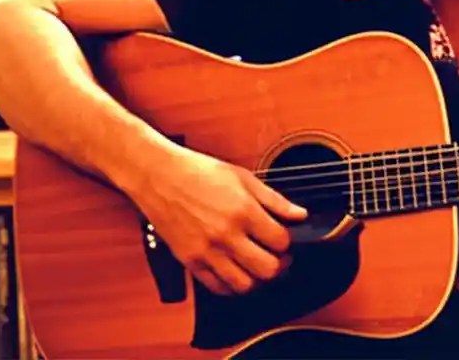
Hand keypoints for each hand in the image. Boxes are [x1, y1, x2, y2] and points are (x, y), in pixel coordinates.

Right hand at [130, 147, 307, 295]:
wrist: (158, 176)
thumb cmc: (198, 171)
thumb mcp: (243, 177)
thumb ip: (274, 200)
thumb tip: (300, 214)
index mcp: (242, 211)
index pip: (280, 241)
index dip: (289, 242)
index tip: (286, 239)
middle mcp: (226, 234)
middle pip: (267, 269)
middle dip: (279, 265)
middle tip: (279, 257)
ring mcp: (207, 250)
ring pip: (244, 284)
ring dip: (257, 279)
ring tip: (258, 265)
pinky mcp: (190, 261)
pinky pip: (217, 287)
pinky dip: (231, 285)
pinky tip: (236, 272)